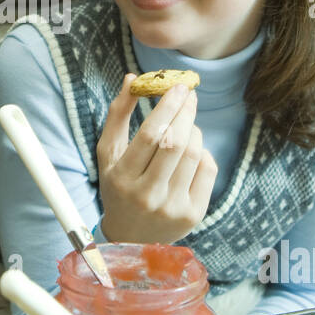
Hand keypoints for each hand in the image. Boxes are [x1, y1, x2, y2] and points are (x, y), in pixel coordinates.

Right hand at [96, 74, 217, 243]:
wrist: (132, 237)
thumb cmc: (118, 186)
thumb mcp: (108, 154)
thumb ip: (118, 115)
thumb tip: (132, 78)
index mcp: (122, 178)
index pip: (150, 135)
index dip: (167, 107)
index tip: (177, 86)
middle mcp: (148, 195)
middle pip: (175, 143)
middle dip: (185, 112)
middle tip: (188, 93)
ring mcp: (173, 207)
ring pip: (194, 154)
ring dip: (193, 130)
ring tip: (186, 123)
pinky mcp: (193, 214)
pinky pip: (207, 170)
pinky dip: (202, 151)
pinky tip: (192, 149)